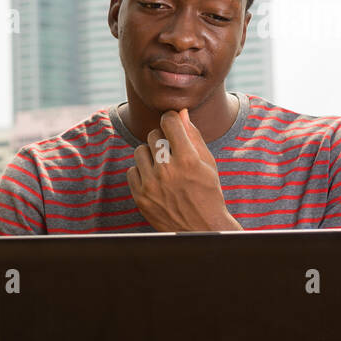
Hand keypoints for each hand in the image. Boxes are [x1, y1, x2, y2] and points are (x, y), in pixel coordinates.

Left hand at [126, 109, 240, 231]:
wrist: (201, 228)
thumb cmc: (208, 192)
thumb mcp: (207, 163)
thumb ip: (193, 136)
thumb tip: (181, 112)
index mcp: (187, 160)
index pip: (169, 122)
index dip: (170, 119)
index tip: (171, 123)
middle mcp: (167, 171)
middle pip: (153, 135)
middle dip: (162, 139)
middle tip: (171, 151)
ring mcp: (151, 185)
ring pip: (140, 151)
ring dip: (150, 155)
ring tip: (162, 166)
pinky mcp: (140, 197)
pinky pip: (132, 171)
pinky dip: (141, 172)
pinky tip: (154, 179)